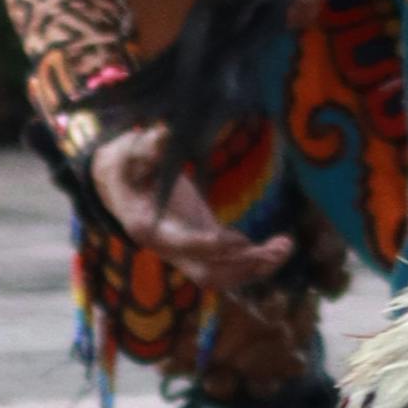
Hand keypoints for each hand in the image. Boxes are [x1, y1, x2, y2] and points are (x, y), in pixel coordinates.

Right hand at [82, 119, 296, 283]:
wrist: (121, 183)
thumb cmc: (126, 162)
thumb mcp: (130, 150)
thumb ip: (146, 146)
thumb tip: (164, 134)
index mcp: (146, 227)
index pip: (182, 246)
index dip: (210, 246)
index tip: (240, 239)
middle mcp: (167, 248)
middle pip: (207, 273)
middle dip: (242, 266)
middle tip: (275, 251)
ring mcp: (186, 251)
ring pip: (223, 274)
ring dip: (256, 266)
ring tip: (286, 246)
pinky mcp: (201, 243)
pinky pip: (229, 261)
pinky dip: (255, 258)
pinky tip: (279, 245)